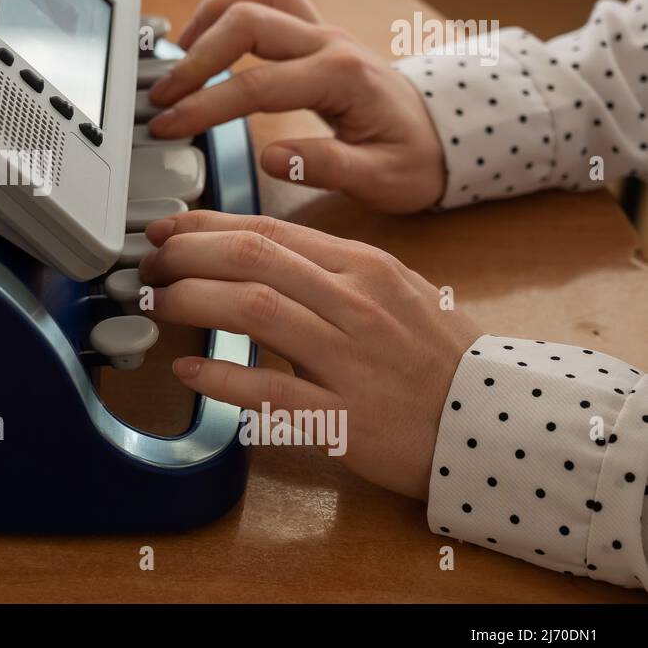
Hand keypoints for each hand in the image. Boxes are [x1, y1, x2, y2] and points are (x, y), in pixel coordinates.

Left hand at [139, 210, 483, 499]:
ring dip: (191, 300)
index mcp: (363, 268)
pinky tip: (189, 369)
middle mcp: (355, 304)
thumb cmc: (437, 356)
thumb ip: (329, 269)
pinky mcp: (346, 418)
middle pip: (251, 258)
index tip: (167, 231)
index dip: (204, 227)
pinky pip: (272, 391)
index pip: (267, 231)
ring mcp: (350, 360)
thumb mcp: (393, 289)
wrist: (497, 420)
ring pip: (254, 309)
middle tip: (150, 266)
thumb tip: (256, 252)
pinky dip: (222, 377)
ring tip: (158, 303)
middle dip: (186, 255)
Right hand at [147, 0, 446, 212]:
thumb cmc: (413, 159)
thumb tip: (272, 157)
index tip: (170, 124)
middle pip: (248, 20)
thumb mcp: (383, 179)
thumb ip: (328, 167)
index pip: (257, 85)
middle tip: (163, 92)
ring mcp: (321, 29)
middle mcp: (329, 41)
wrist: (443, 135)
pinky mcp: (314, 29)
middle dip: (196, 56)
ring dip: (211, 14)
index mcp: (342, 78)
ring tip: (179, 53)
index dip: (206, 105)